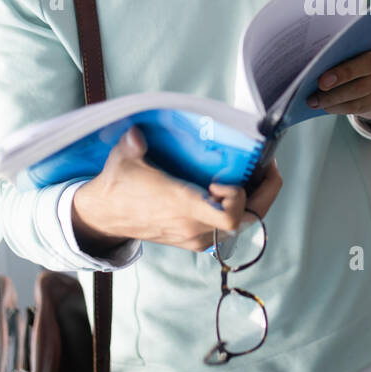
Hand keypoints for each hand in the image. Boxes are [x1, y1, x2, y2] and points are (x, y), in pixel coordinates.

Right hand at [72, 127, 281, 253]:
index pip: (229, 217)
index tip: (228, 178)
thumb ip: (133, 144)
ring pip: (242, 225)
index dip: (240, 197)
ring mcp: (195, 235)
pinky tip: (233, 188)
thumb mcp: (124, 159)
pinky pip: (228, 229)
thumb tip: (137, 132)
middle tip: (267, 167)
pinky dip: (239, 210)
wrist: (103, 217)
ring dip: (254, 200)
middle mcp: (194, 226)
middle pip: (248, 221)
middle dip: (265, 194)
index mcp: (183, 207)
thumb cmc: (117, 187)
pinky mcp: (193, 238)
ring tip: (254, 174)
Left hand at [307, 36, 370, 120]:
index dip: (346, 61)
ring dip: (333, 98)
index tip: (324, 65)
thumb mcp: (356, 45)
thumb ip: (341, 43)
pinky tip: (325, 107)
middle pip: (366, 67)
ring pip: (359, 91)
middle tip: (319, 85)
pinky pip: (357, 106)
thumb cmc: (358, 56)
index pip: (367, 45)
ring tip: (313, 100)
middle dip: (341, 77)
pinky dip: (338, 107)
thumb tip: (311, 51)